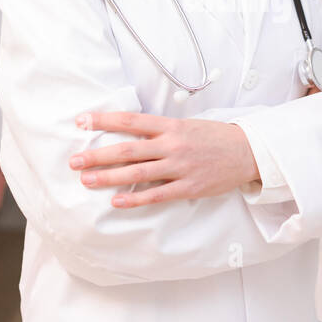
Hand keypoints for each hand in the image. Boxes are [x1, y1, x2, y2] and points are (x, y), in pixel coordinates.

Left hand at [68, 111, 257, 208]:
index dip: (103, 120)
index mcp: (171, 126)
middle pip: (127, 150)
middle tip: (74, 161)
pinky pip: (156, 194)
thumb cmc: (214, 137)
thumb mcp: (186, 125)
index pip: (131, 121)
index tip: (81, 122)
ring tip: (86, 181)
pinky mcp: (188, 187)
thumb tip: (129, 134)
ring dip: (109, 178)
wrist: (247, 152)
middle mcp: (173, 145)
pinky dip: (135, 198)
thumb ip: (160, 130)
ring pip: (137, 173)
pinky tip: (116, 201)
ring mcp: (180, 167)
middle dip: (97, 156)